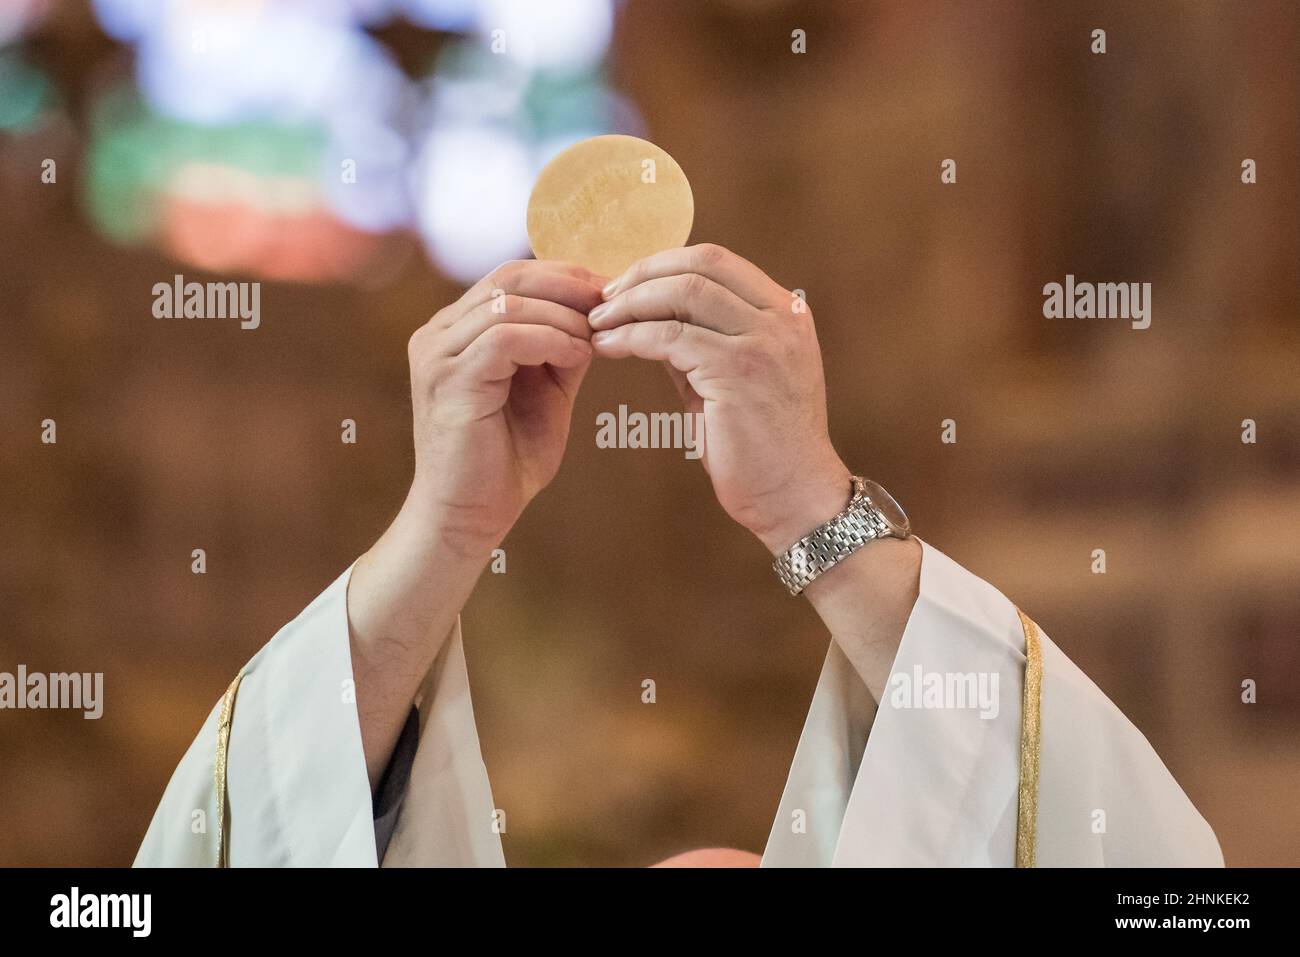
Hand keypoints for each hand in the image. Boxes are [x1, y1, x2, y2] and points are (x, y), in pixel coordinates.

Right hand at [405, 259, 604, 553]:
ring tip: (599, 338)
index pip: (511, 277)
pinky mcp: (448, 380)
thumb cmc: (506, 461)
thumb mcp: (545, 392)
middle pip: (509, 278)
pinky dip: (550, 340)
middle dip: (568, 286)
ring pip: (508, 303)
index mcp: (456, 331)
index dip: (564, 276)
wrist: (470, 518)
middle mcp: (438, 335)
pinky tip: (579, 357)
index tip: (611, 293)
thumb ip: (561, 350)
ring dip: (564, 316)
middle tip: (613, 303)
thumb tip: (598, 314)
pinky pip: (504, 338)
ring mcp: (438, 355)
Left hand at [588, 243, 851, 552]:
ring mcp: (764, 341)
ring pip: (683, 292)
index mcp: (786, 311)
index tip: (625, 285)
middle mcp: (781, 318)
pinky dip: (631, 337)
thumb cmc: (764, 447)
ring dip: (630, 303)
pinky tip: (607, 348)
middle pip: (699, 264)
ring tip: (598, 323)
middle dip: (642, 275)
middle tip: (602, 299)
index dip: (663, 264)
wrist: (795, 496)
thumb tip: (648, 317)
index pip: (716, 260)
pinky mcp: (739, 371)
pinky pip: (671, 337)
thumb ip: (702, 342)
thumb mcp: (735, 379)